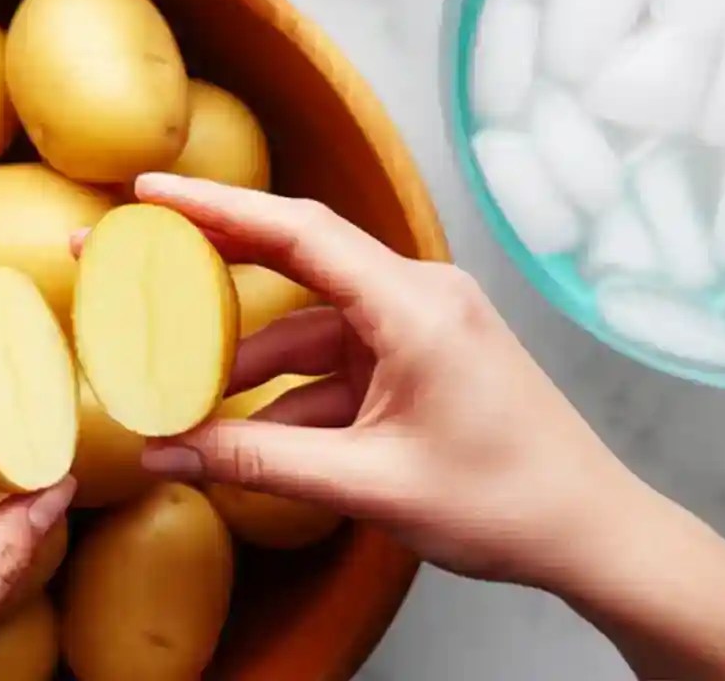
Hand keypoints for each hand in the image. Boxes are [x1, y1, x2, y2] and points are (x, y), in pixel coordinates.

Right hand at [121, 173, 629, 586]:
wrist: (589, 533)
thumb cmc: (503, 503)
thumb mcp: (367, 483)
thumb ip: (258, 462)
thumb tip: (164, 452)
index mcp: (415, 305)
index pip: (299, 231)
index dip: (216, 207)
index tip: (149, 190)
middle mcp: (417, 296)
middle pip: (295, 259)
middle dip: (213, 265)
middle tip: (135, 259)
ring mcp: (417, 326)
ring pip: (308, 324)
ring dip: (247, 359)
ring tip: (178, 390)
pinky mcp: (416, 358)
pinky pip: (334, 360)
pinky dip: (289, 391)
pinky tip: (243, 431)